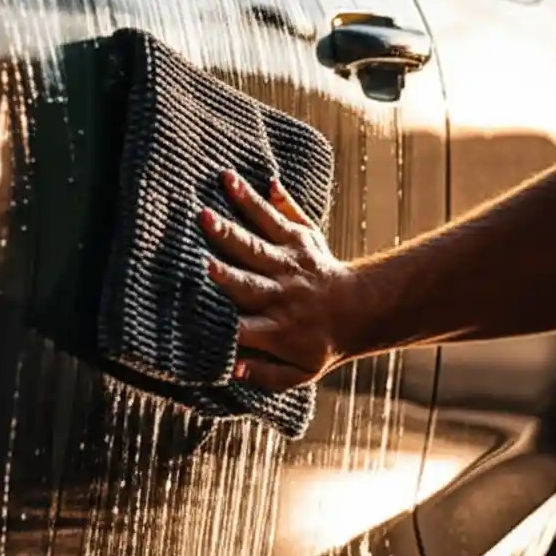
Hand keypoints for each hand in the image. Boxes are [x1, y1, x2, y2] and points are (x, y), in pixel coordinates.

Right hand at [200, 170, 355, 390]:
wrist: (359, 309)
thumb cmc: (319, 345)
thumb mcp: (298, 374)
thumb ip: (264, 375)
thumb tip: (231, 368)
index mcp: (277, 329)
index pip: (243, 327)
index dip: (222, 323)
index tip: (196, 316)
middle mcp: (282, 293)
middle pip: (247, 282)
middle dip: (224, 272)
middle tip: (200, 259)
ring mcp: (290, 262)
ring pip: (257, 243)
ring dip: (230, 228)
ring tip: (205, 212)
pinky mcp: (300, 237)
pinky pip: (278, 214)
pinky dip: (259, 197)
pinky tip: (235, 180)